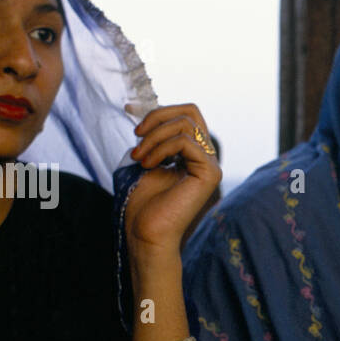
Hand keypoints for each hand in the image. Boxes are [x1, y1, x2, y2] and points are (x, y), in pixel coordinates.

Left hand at [125, 103, 221, 260]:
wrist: (146, 233)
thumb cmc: (143, 204)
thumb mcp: (145, 159)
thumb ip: (151, 136)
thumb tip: (139, 106)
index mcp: (193, 153)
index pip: (185, 114)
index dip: (157, 109)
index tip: (128, 111)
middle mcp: (206, 157)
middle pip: (190, 111)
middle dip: (157, 117)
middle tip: (136, 135)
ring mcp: (211, 164)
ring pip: (185, 124)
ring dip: (154, 136)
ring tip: (138, 157)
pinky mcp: (210, 173)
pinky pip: (185, 141)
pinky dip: (160, 148)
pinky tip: (148, 164)